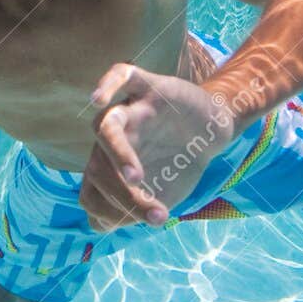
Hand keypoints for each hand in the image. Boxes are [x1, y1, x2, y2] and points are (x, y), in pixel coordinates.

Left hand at [79, 63, 239, 232]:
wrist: (211, 130)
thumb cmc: (179, 163)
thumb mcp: (162, 195)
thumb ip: (136, 210)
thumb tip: (108, 225)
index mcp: (107, 169)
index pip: (91, 196)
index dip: (115, 214)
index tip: (152, 220)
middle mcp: (112, 140)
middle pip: (96, 167)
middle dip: (121, 196)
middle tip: (152, 212)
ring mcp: (128, 112)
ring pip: (104, 127)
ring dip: (116, 154)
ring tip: (135, 178)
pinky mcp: (148, 87)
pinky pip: (121, 76)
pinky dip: (107, 85)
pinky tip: (96, 98)